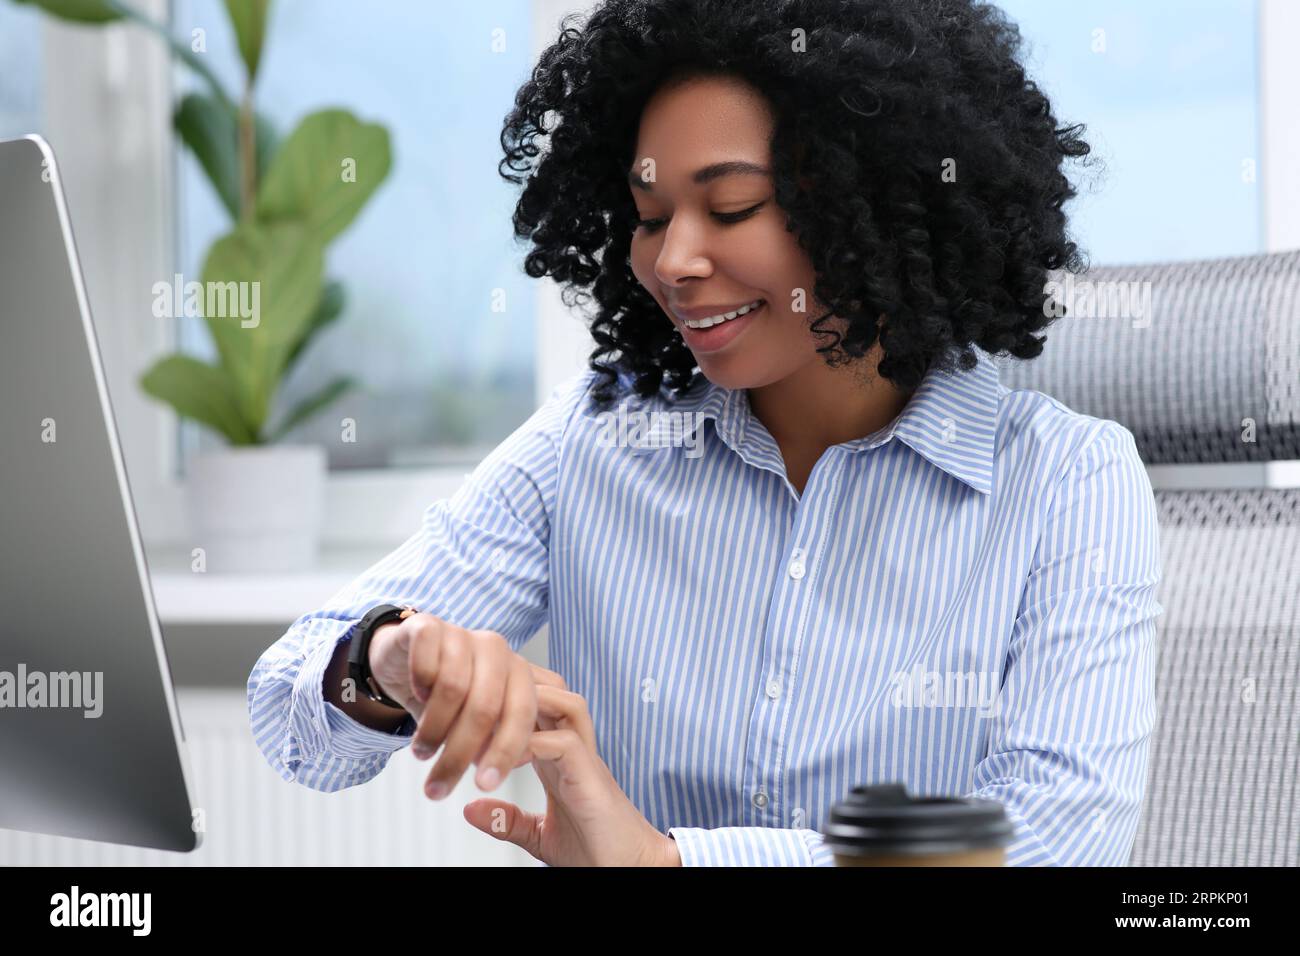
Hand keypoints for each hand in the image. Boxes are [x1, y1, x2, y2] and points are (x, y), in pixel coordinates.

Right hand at [367, 613, 563, 799]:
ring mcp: (462, 633)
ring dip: (433, 730)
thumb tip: (493, 776)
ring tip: (421, 753)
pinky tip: (415, 696)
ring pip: (454, 688)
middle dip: (461, 753)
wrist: (402, 658)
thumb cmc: (443, 695)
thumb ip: (488, 744)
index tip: (487, 785)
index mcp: (517, 671)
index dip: (505, 751)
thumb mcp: (471, 723)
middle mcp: (496, 649)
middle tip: (440, 786)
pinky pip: (426, 662)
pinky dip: (419, 685)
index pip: (521, 713)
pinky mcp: (427, 625)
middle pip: (486, 707)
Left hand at [462, 684, 680, 865]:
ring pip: (563, 700)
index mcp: (558, 755)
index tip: (467, 711)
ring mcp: (585, 757)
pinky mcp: (591, 774)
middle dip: (514, 684)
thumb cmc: (595, 849)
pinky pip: (562, 741)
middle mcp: (572, 747)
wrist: (630, 868)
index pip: (534, 702)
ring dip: (526, 705)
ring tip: (490, 727)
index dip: (503, 696)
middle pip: (549, 687)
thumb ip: (507, 819)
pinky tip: (505, 763)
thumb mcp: (538, 834)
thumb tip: (470, 809)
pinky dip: (529, 745)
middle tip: (475, 701)